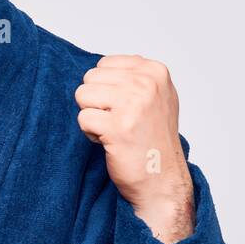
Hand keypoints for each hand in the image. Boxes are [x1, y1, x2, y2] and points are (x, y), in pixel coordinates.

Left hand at [74, 54, 194, 243]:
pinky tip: (110, 142)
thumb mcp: (157, 96)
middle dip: (96, 102)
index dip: (106, 89)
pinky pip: (83, 118)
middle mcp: (146, 83)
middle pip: (90, 78)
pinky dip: (90, 133)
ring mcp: (133, 104)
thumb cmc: (154, 140)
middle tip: (119, 121)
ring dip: (92, 116)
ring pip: (82, 95)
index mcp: (155, 71)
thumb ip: (133, 76)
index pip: (103, 65)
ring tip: (114, 130)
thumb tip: (100, 65)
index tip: (127, 108)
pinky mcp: (118, 126)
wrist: (162, 179)